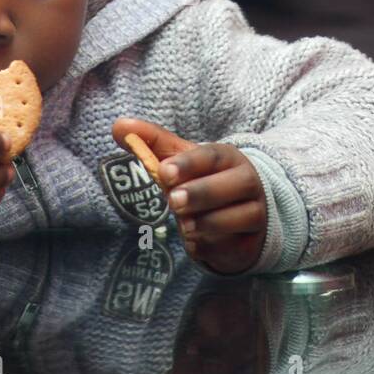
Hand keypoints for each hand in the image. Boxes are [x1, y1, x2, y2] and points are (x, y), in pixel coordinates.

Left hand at [112, 117, 266, 274]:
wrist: (237, 214)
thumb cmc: (203, 181)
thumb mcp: (180, 161)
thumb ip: (152, 142)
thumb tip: (118, 126)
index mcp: (228, 158)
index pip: (213, 156)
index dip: (189, 164)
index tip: (163, 172)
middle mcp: (248, 182)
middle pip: (233, 185)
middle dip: (201, 194)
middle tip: (173, 202)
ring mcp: (255, 213)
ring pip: (238, 217)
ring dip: (207, 223)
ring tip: (185, 226)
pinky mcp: (252, 242)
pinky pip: (232, 245)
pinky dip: (211, 247)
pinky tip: (196, 242)